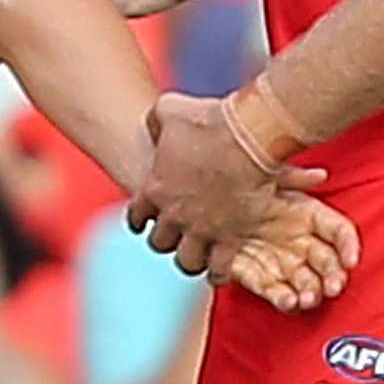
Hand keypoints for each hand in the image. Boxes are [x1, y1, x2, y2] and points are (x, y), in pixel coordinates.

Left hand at [126, 92, 326, 283]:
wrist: (247, 136)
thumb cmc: (208, 120)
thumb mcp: (168, 110)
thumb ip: (156, 123)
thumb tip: (156, 130)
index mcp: (155, 189)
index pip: (136, 216)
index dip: (140, 219)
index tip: (146, 221)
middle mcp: (174, 215)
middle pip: (160, 243)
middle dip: (166, 240)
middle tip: (174, 237)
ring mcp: (202, 230)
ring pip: (187, 261)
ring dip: (190, 259)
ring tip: (196, 256)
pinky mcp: (231, 238)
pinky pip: (220, 269)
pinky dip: (219, 273)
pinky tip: (220, 271)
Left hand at [205, 187, 359, 314]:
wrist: (204, 203)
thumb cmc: (242, 188)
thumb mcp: (266, 176)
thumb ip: (293, 175)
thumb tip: (320, 174)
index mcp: (308, 217)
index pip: (339, 232)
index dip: (348, 246)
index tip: (350, 260)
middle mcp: (301, 243)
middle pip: (328, 264)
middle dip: (333, 277)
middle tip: (332, 286)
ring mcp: (283, 263)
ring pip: (307, 284)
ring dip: (311, 294)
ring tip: (308, 297)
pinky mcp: (261, 278)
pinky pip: (277, 292)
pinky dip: (285, 299)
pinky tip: (288, 300)